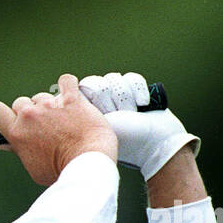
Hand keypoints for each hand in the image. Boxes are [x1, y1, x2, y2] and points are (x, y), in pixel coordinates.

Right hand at [0, 74, 117, 185]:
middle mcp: (30, 115)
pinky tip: (71, 96)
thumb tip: (5, 145)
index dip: (4, 113)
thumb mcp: (34, 167)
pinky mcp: (71, 99)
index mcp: (17, 132)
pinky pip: (66, 81)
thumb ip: (19, 151)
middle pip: (20, 102)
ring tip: (63, 120)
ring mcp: (50, 105)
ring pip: (42, 95)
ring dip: (49, 105)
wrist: (88, 163)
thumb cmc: (61, 170)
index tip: (14, 119)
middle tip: (43, 126)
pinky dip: (68, 86)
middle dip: (29, 112)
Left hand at [78, 71, 199, 180]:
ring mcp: (118, 97)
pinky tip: (142, 105)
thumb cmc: (123, 139)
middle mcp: (101, 103)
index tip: (105, 113)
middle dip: (112, 99)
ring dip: (125, 98)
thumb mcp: (96, 126)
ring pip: (115, 79)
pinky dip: (138, 91)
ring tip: (131, 114)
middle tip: (118, 115)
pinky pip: (132, 78)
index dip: (96, 97)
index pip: (83, 88)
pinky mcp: (136, 91)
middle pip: (99, 82)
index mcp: (87, 112)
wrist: (153, 144)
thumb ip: (80, 112)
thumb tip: (69, 94)